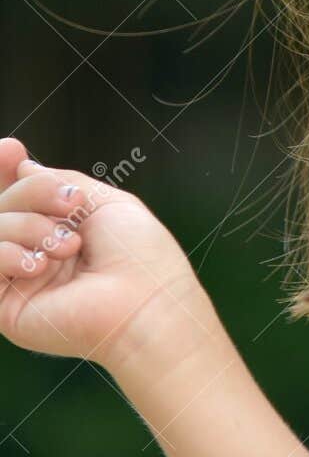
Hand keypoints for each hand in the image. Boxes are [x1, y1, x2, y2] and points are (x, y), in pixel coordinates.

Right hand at [0, 136, 222, 383]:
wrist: (147, 305)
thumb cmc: (141, 259)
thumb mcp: (105, 202)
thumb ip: (59, 183)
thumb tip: (22, 167)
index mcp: (60, 230)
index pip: (18, 197)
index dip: (6, 171)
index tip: (11, 149)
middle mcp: (36, 253)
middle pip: (4, 204)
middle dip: (33, 193)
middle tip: (71, 205)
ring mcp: (20, 280)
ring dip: (29, 226)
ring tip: (68, 245)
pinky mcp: (6, 307)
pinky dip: (8, 253)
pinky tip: (40, 264)